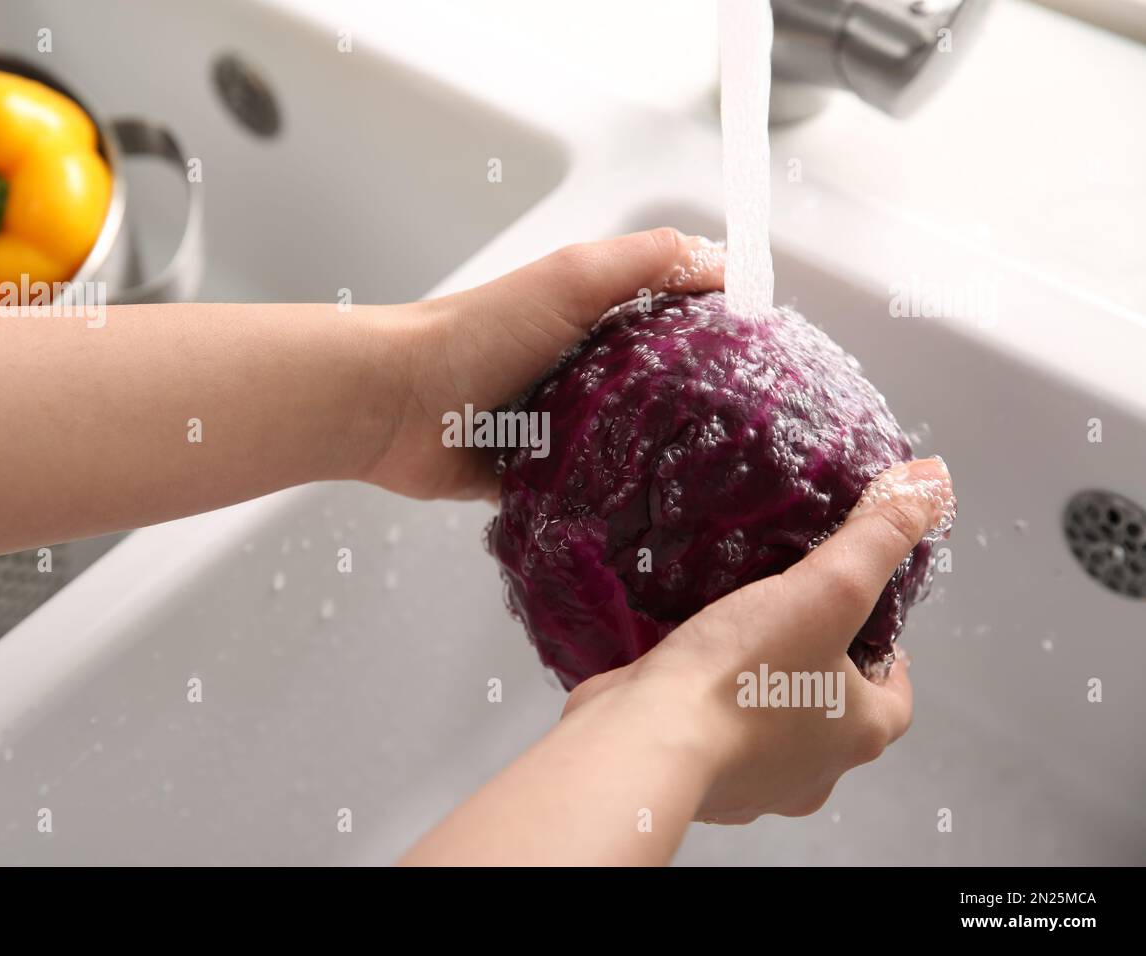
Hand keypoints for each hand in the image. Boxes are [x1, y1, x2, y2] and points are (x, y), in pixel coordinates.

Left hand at [363, 228, 724, 500]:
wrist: (397, 404)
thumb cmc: (476, 334)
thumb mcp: (570, 278)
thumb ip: (646, 261)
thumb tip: (725, 258)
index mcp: (595, 318)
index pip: (678, 323)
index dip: (723, 338)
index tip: (772, 366)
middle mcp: (585, 371)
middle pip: (663, 390)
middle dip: (702, 410)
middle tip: (756, 440)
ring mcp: (564, 427)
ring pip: (634, 446)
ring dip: (661, 460)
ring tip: (717, 486)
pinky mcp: (542, 478)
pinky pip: (593, 493)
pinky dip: (615, 501)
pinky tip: (655, 517)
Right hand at [561, 456, 954, 824]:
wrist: (646, 742)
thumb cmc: (745, 674)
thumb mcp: (826, 588)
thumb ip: (876, 537)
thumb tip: (935, 480)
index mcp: (858, 735)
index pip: (895, 697)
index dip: (886, 658)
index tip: (860, 622)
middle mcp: (814, 775)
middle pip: (833, 717)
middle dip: (817, 674)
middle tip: (790, 620)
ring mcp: (753, 788)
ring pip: (772, 734)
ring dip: (763, 696)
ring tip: (735, 638)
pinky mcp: (698, 783)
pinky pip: (716, 740)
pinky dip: (710, 710)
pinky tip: (686, 671)